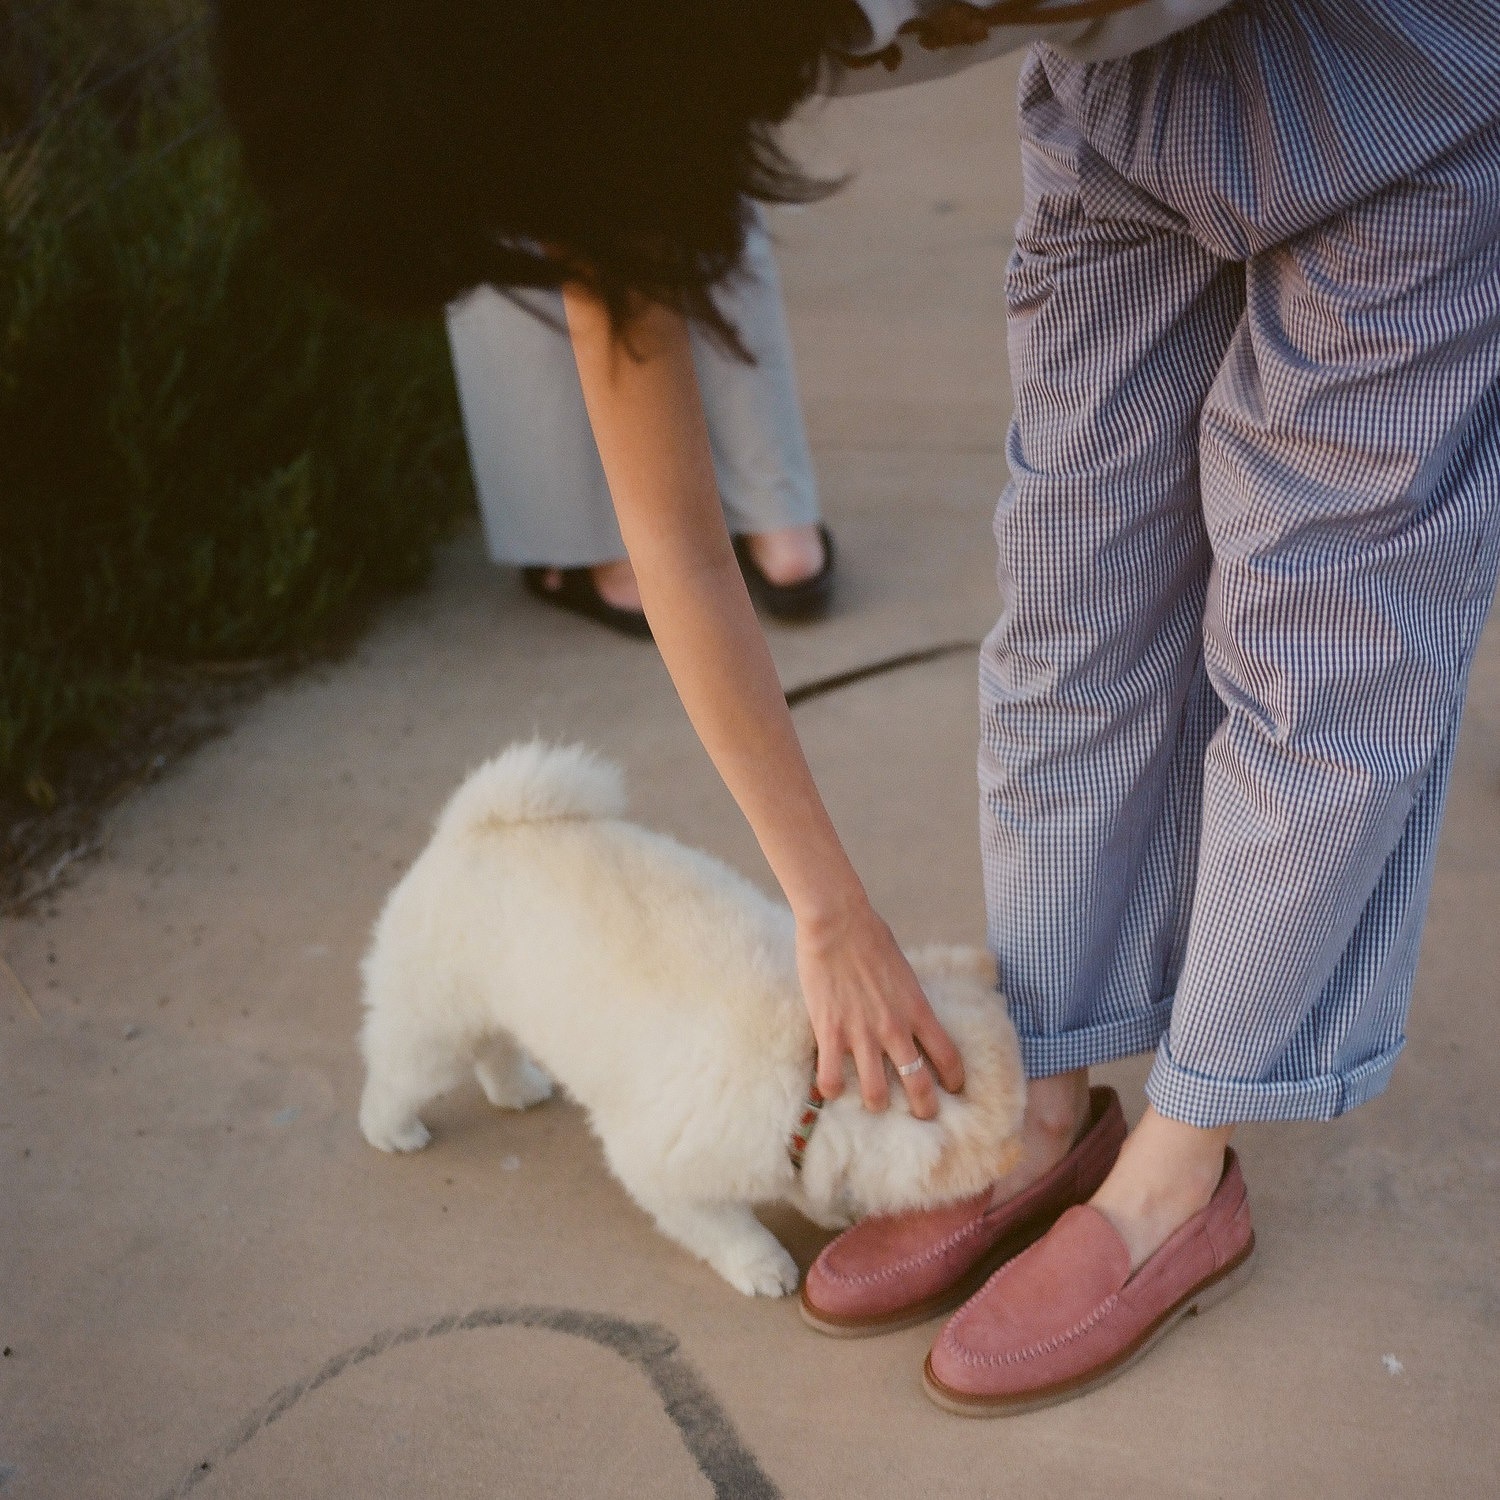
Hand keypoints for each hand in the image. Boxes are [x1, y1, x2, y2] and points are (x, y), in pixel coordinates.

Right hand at [796, 899, 964, 1118]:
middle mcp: (895, 1028)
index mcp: (917, 1009)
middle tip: (923, 1115)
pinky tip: (832, 1087)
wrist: (837, 922)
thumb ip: (907, 998)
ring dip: (878, 1104)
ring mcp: (861, 1034)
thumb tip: (907, 1012)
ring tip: (876, 1104)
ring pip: (877, 1093)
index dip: (954, 1079)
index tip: (953, 1088)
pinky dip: (832, 1089)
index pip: (948, 1056)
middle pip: (919, 1085)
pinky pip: (831, 1078)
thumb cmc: (870, 936)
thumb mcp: (902, 970)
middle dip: (925, 1108)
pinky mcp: (830, 1033)